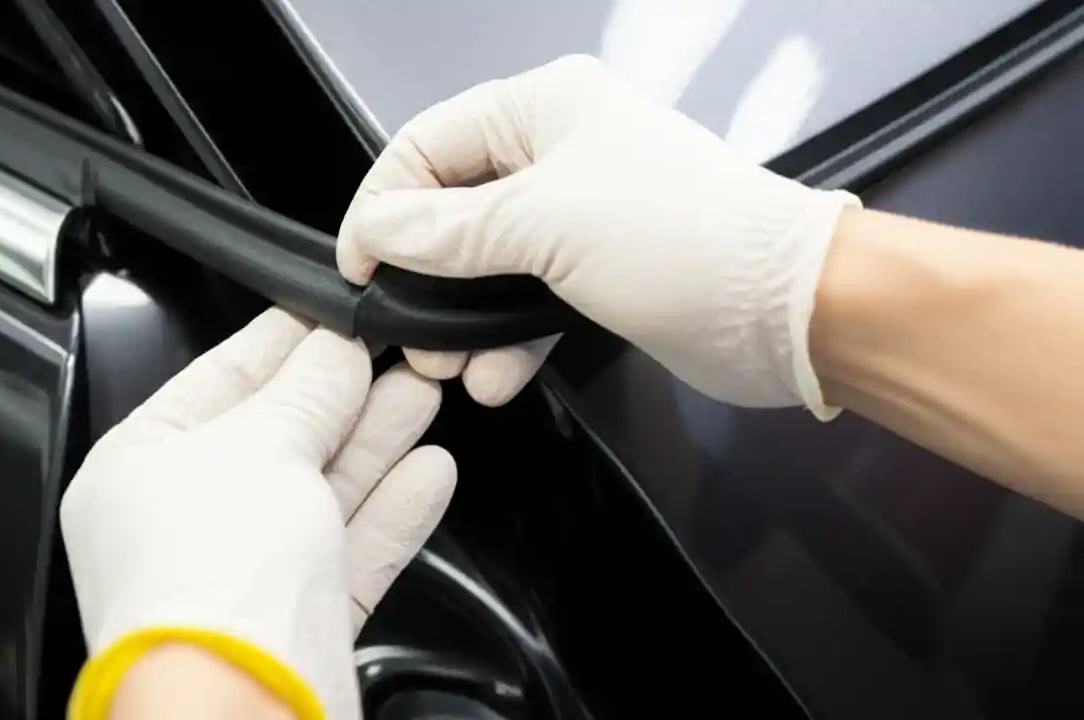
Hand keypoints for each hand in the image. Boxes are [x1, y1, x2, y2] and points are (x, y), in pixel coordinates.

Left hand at [60, 306, 455, 718]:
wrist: (243, 707)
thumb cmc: (209, 585)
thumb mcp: (259, 446)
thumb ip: (306, 391)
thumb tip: (335, 349)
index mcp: (139, 472)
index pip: (216, 382)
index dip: (282, 343)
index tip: (331, 314)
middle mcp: (186, 526)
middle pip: (279, 436)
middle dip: (343, 391)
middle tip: (392, 349)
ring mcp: (246, 575)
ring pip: (322, 491)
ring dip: (377, 438)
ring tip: (422, 391)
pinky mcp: (300, 619)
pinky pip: (352, 548)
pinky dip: (393, 508)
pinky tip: (429, 471)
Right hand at [338, 54, 859, 415]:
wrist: (789, 311)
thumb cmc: (685, 240)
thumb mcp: (544, 225)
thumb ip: (447, 231)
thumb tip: (377, 230)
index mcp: (545, 107)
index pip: (427, 144)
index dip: (382, 204)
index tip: (359, 265)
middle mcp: (561, 151)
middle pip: (453, 207)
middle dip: (423, 272)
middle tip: (403, 327)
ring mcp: (582, 213)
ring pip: (488, 261)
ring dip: (461, 317)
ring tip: (444, 364)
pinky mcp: (601, 270)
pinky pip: (529, 299)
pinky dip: (506, 339)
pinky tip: (494, 376)